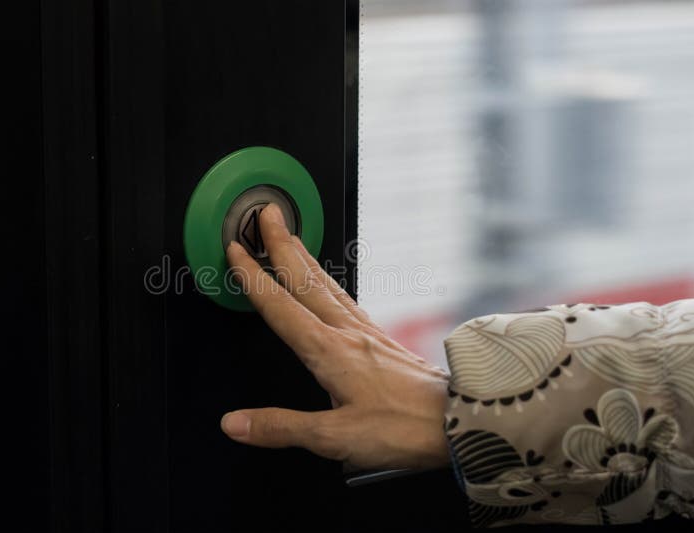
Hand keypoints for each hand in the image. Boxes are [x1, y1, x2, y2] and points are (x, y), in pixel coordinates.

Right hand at [220, 203, 449, 470]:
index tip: (236, 250)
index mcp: (329, 351)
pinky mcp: (382, 339)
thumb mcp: (336, 438)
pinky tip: (328, 283)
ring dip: (304, 257)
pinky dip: (329, 281)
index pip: (281, 307)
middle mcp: (347, 333)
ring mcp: (367, 333)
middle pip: (305, 280)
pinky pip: (346, 298)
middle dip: (281, 244)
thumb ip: (282, 428)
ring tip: (290, 236)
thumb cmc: (404, 428)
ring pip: (327, 285)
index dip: (254, 277)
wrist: (458, 420)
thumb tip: (236, 423)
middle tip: (267, 214)